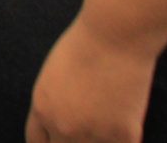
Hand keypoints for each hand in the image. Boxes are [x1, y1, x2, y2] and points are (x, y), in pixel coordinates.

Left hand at [27, 19, 156, 142]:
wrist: (115, 35)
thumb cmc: (86, 43)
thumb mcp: (55, 73)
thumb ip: (56, 101)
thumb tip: (66, 118)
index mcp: (42, 108)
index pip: (37, 142)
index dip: (51, 141)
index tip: (62, 136)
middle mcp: (63, 127)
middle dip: (75, 140)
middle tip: (90, 124)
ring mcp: (92, 134)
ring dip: (102, 139)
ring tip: (109, 117)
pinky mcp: (122, 135)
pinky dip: (128, 137)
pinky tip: (129, 123)